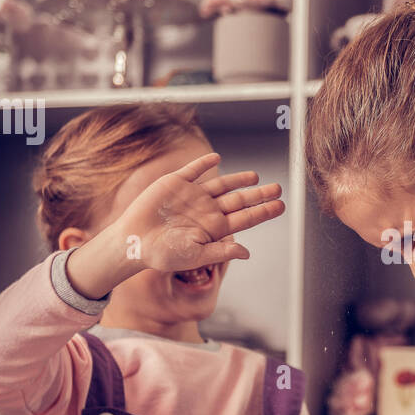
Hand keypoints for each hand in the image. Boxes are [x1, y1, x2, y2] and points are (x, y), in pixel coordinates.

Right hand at [113, 151, 283, 272]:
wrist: (133, 242)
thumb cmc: (163, 254)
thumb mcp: (195, 255)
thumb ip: (221, 252)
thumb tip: (247, 253)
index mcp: (214, 228)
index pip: (245, 218)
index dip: (264, 212)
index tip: (281, 206)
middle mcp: (206, 211)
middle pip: (239, 200)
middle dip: (259, 195)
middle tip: (278, 189)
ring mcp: (192, 196)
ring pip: (221, 185)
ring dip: (238, 179)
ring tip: (256, 176)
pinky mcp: (175, 184)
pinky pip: (193, 170)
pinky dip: (204, 163)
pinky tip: (217, 158)